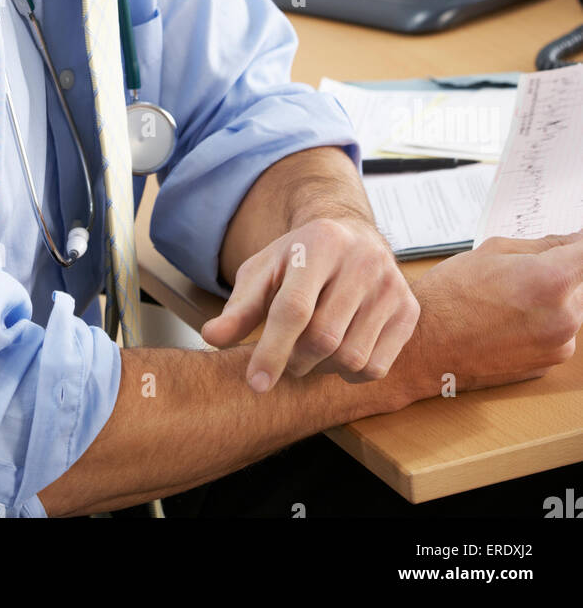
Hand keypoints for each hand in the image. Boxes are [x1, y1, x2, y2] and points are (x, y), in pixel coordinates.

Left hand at [201, 214, 419, 392]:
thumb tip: (212, 337)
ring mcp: (391, 285)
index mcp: (321, 243)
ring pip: (352, 357)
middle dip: (295, 361)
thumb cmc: (299, 259)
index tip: (255, 383)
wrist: (350, 237)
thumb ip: (239, 307)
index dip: (272, 350)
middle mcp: (362, 260)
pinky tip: (339, 351)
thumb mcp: (264, 272)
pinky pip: (377, 366)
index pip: (294, 309)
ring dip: (323, 368)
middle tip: (285, 357)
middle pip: (323, 338)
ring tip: (312, 350)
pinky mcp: (408, 309)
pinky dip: (351, 373)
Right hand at [402, 231, 582, 399]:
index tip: (575, 241)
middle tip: (524, 268)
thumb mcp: (493, 251)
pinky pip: (559, 331)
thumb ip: (544, 245)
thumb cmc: (450, 297)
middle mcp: (564, 318)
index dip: (580, 244)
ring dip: (554, 297)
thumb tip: (573, 241)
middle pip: (581, 282)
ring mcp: (560, 345)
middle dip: (563, 270)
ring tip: (510, 295)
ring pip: (572, 307)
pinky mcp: (550, 363)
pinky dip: (544, 320)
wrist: (425, 346)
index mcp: (551, 281)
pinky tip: (509, 317)